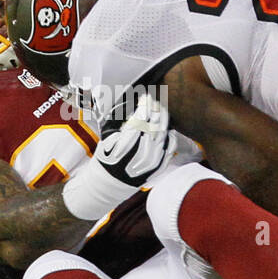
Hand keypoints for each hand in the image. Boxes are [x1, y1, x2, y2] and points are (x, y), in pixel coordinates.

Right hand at [62, 94, 172, 219]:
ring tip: (160, 110)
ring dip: (163, 119)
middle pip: (155, 124)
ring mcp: (153, 160)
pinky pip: (170, 147)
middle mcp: (142, 152)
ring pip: (163, 134)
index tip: (145, 97)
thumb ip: (120, 119)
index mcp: (126, 142)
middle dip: (155, 109)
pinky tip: (167, 128)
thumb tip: (133, 104)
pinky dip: (170, 135)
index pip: (142, 118)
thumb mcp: (107, 135)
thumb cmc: (107, 156)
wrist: (111, 181)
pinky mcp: (159, 166)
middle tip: (154, 101)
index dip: (145, 105)